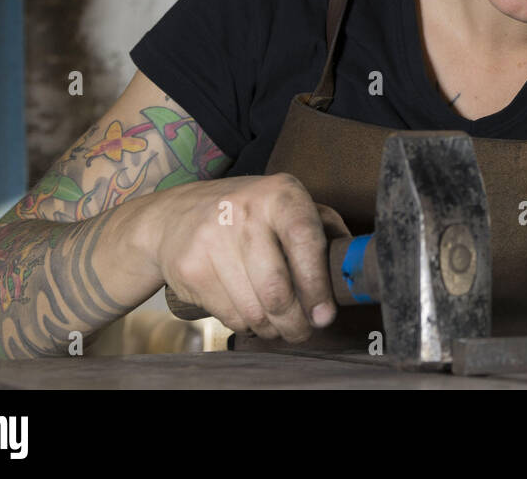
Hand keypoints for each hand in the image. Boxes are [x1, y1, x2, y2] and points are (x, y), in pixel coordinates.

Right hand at [147, 174, 349, 341]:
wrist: (175, 215)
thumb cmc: (250, 213)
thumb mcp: (288, 204)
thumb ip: (325, 228)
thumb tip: (351, 266)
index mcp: (279, 194)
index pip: (304, 241)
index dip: (317, 284)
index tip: (324, 315)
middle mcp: (244, 212)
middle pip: (276, 289)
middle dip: (295, 323)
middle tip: (303, 331)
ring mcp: (211, 240)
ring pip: (253, 310)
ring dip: (272, 329)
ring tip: (278, 324)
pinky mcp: (190, 267)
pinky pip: (229, 316)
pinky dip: (246, 325)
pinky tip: (251, 313)